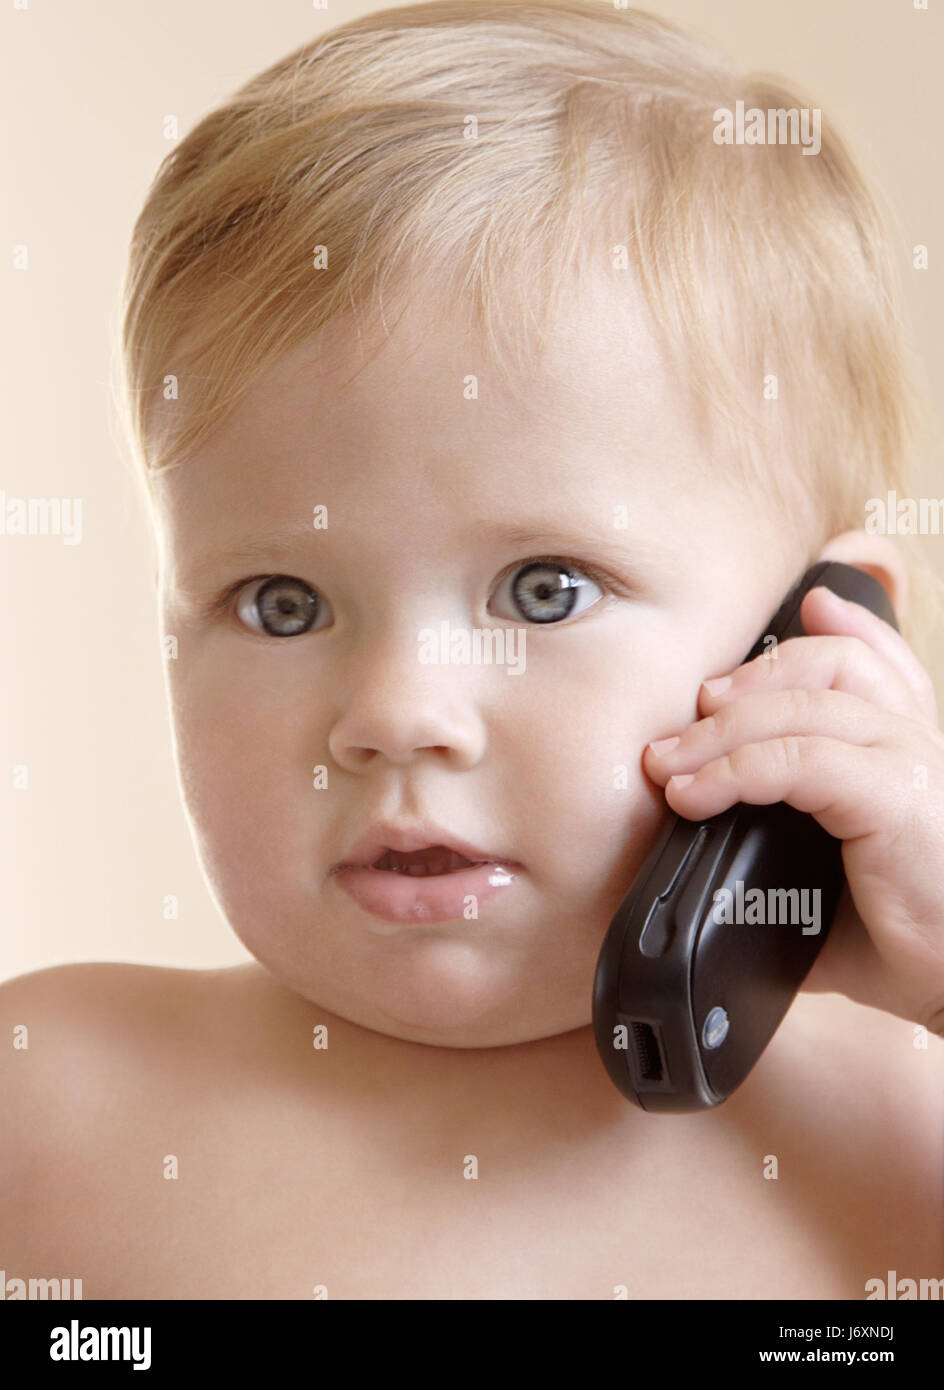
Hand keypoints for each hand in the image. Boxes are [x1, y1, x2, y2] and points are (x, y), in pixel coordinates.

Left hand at [642, 585, 943, 1035]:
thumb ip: (787, 872)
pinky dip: (735, 770)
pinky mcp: (898, 799)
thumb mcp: (840, 898)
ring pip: (805, 705)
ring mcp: (911, 765)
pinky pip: (800, 760)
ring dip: (721, 729)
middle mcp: (917, 746)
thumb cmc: (918, 950)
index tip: (803, 609)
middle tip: (687, 716)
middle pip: (832, 665)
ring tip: (669, 763)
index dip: (840, 628)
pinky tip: (696, 795)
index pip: (878, 665)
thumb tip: (716, 889)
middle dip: (750, 678)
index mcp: (911, 756)